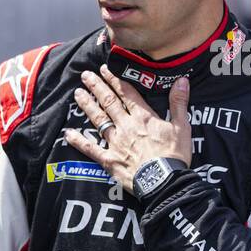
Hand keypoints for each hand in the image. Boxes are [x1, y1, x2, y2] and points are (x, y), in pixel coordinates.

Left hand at [64, 63, 192, 194]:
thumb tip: (181, 80)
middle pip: (109, 102)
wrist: (163, 181)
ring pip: (98, 119)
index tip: (105, 69)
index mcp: (143, 117)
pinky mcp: (108, 159)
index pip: (126, 93)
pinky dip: (78, 141)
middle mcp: (126, 125)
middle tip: (86, 75)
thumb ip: (179, 103)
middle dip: (97, 87)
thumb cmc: (174, 155)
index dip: (115, 80)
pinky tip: (68, 133)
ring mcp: (115, 142)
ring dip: (87, 105)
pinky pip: (90, 148)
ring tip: (77, 93)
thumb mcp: (182, 127)